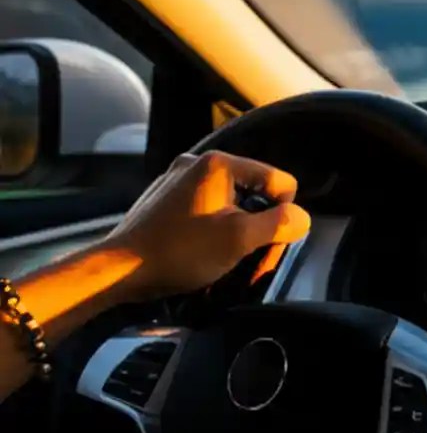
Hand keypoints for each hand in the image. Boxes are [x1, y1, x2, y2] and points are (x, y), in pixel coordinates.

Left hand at [104, 150, 310, 301]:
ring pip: (230, 200)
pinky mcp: (163, 198)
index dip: (283, 213)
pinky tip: (199, 249)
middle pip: (255, 190)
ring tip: (221, 254)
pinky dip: (212, 226)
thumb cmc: (181, 251)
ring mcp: (177, 178)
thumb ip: (280, 224)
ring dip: (235, 226)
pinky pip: (205, 206)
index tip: (265, 243)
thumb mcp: (240, 239)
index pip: (280, 181)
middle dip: (258, 222)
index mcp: (220, 163)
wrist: (118, 270)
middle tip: (246, 254)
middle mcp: (198, 162)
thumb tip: (302, 218)